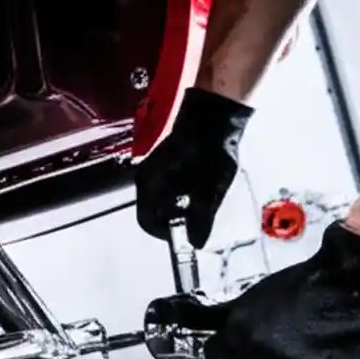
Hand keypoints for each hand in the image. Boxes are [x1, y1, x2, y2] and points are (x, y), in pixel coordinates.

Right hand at [136, 88, 253, 247]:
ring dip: (179, 209)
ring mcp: (153, 170)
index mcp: (150, 183)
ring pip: (161, 201)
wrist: (213, 116)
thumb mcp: (211, 188)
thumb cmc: (210, 149)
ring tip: (202, 205)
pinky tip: (200, 190)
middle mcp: (146, 178)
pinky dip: (181, 196)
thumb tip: (197, 242)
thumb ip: (202, 218)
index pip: (147, 221)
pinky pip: (166, 189)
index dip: (165, 234)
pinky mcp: (164, 165)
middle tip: (197, 223)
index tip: (185, 238)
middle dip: (175, 222)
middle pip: (154, 213)